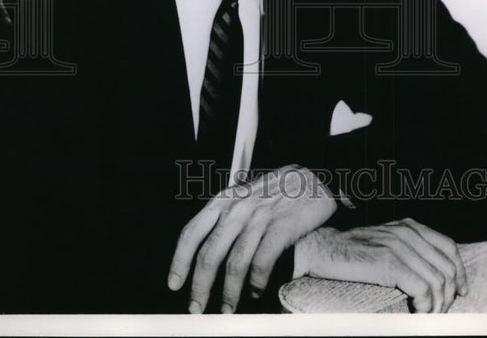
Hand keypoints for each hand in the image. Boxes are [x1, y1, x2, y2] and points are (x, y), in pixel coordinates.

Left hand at [168, 165, 335, 312]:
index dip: (180, 260)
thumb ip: (225, 220)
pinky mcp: (282, 226)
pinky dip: (257, 281)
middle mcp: (237, 208)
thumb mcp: (243, 197)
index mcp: (224, 201)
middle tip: (196, 308)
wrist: (313, 178)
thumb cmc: (276, 192)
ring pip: (234, 263)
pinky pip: (262, 261)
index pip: (193, 231)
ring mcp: (259, 217)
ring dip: (229, 292)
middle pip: (209, 253)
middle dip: (200, 286)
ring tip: (227, 308)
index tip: (174, 283)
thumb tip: (206, 255)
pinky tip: (256, 289)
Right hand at [296, 217, 467, 312]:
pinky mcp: (389, 263)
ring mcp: (398, 246)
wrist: (323, 248)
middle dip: (449, 295)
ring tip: (427, 313)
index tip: (460, 292)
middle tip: (439, 310)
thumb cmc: (351, 251)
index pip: (449, 247)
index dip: (460, 272)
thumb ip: (407, 247)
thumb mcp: (385, 240)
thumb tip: (432, 272)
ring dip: (437, 304)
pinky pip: (422, 289)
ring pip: (438, 281)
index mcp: (409, 226)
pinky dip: (425, 305)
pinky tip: (416, 311)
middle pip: (448, 267)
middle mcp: (407, 232)